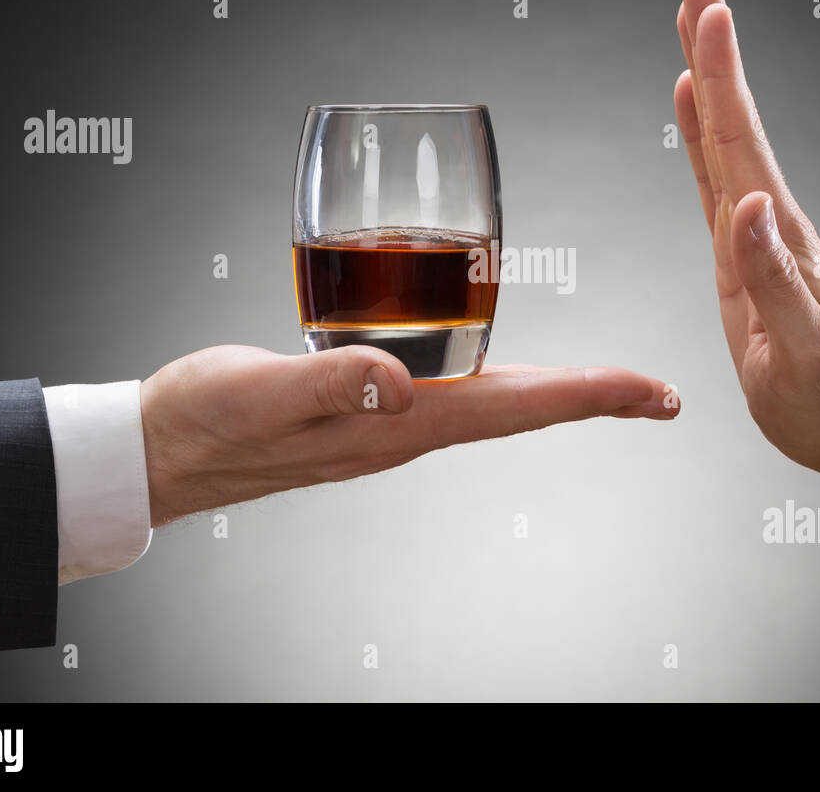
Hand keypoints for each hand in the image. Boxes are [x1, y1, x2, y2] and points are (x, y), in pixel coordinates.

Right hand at [140, 345, 678, 524]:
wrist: (162, 452)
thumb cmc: (205, 423)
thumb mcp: (260, 394)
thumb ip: (329, 384)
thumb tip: (401, 379)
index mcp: (392, 426)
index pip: (513, 408)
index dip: (587, 396)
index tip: (652, 390)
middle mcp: (401, 428)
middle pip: (519, 409)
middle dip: (592, 398)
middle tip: (657, 391)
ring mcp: (384, 421)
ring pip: (490, 401)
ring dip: (553, 392)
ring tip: (603, 384)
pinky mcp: (362, 407)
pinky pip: (448, 390)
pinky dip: (496, 378)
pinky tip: (498, 366)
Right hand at [674, 0, 819, 504]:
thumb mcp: (799, 350)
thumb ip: (773, 282)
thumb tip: (749, 210)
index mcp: (775, 237)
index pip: (741, 142)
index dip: (720, 76)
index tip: (708, 13)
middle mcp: (764, 222)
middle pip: (732, 122)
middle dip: (714, 51)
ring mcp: (751, 234)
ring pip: (722, 141)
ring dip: (707, 79)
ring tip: (692, 24)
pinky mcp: (738, 254)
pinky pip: (713, 180)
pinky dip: (699, 136)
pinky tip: (688, 106)